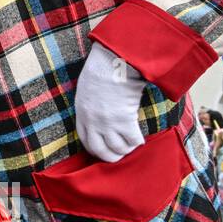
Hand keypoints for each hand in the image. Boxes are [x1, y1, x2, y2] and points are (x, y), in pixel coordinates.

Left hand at [74, 42, 145, 162]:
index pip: (85, 140)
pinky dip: (138, 142)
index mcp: (82, 114)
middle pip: (100, 151)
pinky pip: (133, 140)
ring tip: (132, 143)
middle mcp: (93, 122)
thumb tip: (98, 115)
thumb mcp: (86, 91)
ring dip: (127, 149)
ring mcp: (108, 123)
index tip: (104, 150)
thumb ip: (90, 106)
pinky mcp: (124, 120)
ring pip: (118, 148)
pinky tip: (140, 137)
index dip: (95, 149)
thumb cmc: (100, 72)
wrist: (111, 65)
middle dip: (111, 156)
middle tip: (121, 154)